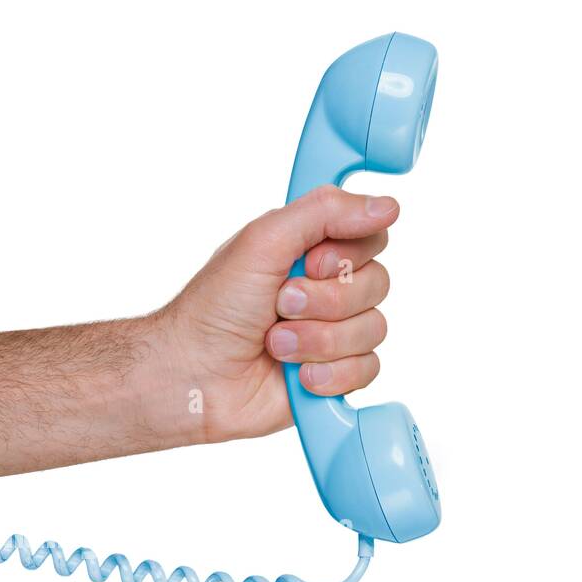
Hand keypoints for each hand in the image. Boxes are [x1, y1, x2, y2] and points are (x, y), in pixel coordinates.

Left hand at [159, 185, 399, 443]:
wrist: (193, 375)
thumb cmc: (214, 309)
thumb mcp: (264, 241)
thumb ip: (325, 213)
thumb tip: (387, 206)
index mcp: (314, 249)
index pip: (372, 237)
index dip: (347, 253)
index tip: (310, 263)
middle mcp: (330, 287)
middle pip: (378, 283)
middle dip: (326, 301)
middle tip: (281, 305)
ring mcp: (337, 331)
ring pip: (373, 329)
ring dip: (319, 339)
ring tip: (277, 344)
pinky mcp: (339, 373)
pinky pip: (368, 369)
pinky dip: (328, 373)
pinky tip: (296, 374)